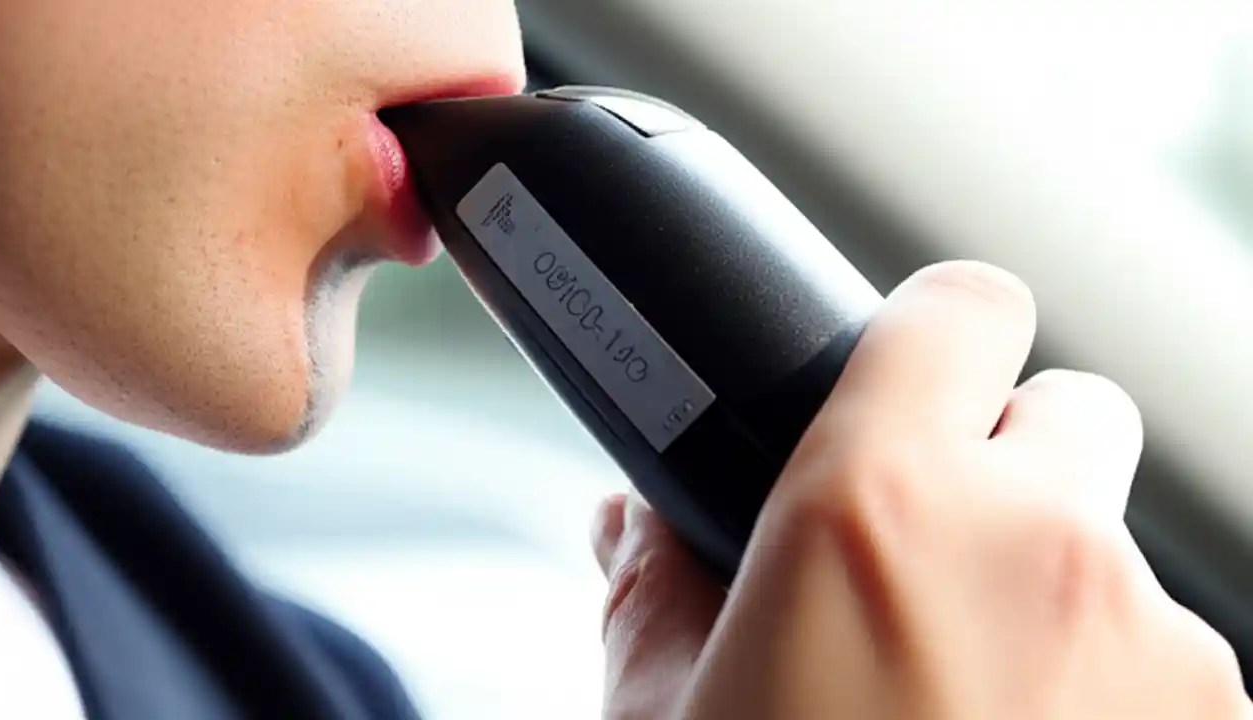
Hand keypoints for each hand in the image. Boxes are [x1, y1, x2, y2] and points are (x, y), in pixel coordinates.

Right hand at [592, 261, 1250, 718]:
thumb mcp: (662, 711)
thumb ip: (650, 583)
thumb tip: (637, 520)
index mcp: (877, 505)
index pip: (963, 305)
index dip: (937, 332)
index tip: (919, 370)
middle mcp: (1037, 544)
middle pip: (1072, 408)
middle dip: (1010, 460)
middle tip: (939, 553)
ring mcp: (1154, 642)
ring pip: (1121, 543)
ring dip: (1060, 583)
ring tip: (979, 693)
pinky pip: (1173, 652)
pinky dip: (1117, 680)